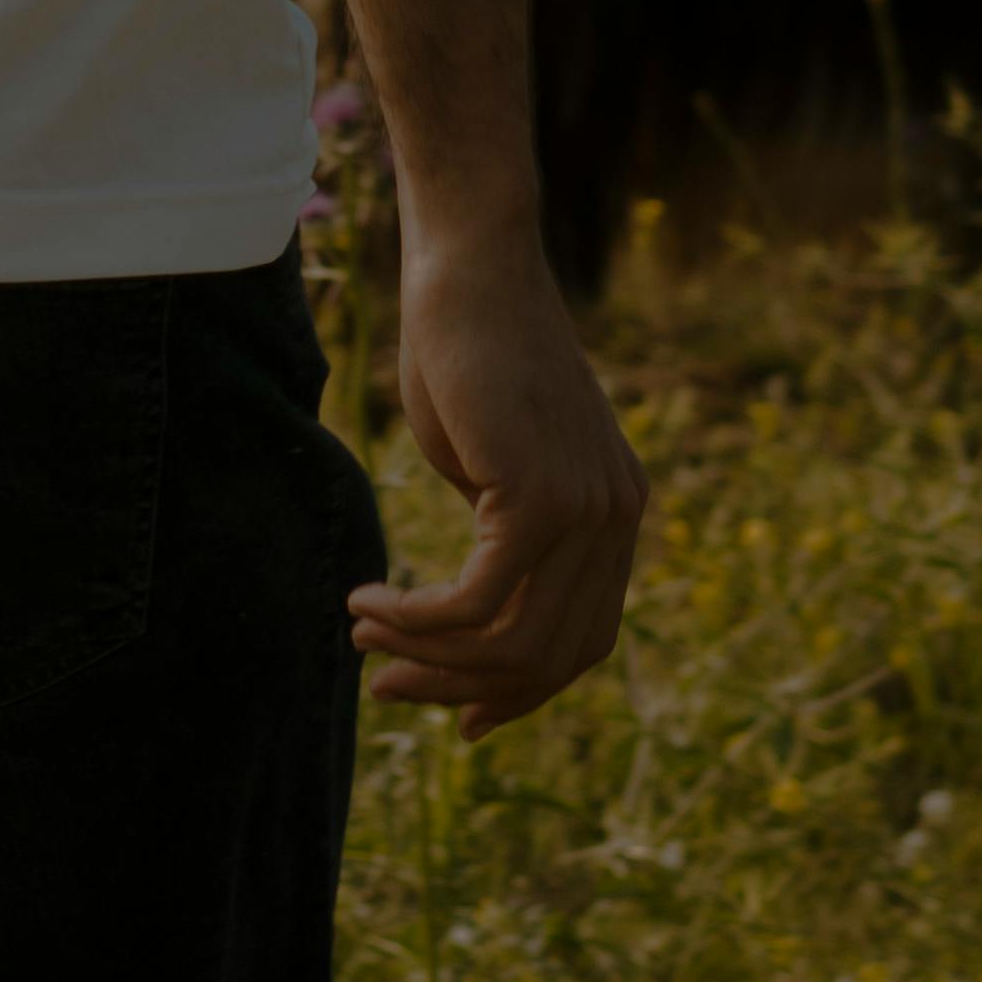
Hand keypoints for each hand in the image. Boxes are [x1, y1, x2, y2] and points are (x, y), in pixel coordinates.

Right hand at [353, 214, 645, 729]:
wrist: (468, 267)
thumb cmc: (463, 351)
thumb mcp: (491, 459)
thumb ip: (499, 530)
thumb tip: (470, 606)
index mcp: (615, 514)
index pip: (582, 640)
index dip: (518, 691)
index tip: (455, 714)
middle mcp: (617, 520)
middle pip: (551, 657)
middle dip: (461, 686)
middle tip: (385, 682)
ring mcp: (587, 511)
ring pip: (514, 642)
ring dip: (430, 656)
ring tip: (364, 635)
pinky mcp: (539, 498)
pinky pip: (476, 601)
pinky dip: (415, 617)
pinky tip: (368, 599)